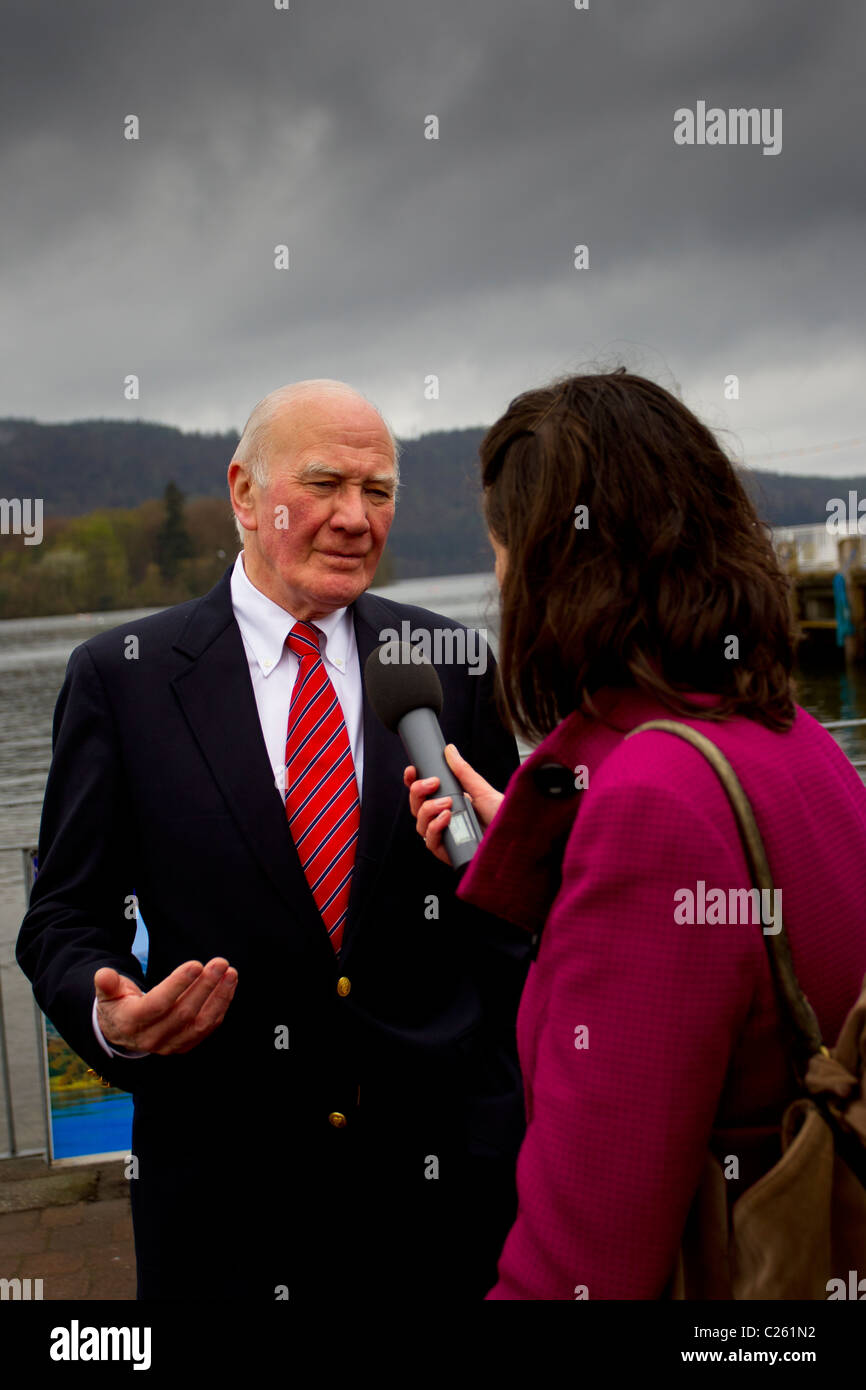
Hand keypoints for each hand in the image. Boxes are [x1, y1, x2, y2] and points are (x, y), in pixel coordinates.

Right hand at [94, 958, 237, 1055]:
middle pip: (184, 1013)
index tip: (196, 964)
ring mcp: (171, 1045)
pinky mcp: (185, 1045)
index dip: (177, 985)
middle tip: (220, 963)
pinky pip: (207, 1028)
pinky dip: (221, 1006)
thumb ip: (107, 984)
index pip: (157, 1004)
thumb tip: (104, 974)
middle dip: (205, 986)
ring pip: (200, 1023)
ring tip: (230, 973)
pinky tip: (228, 985)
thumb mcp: (107, 994)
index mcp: (131, 1022)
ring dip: (219, 997)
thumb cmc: (117, 1005)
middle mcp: (152, 1038)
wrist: (123, 1032)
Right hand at [404, 743, 503, 865]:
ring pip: (419, 823)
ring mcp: (442, 836)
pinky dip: (434, 827)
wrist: (513, 838)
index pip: (421, 793)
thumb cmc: (499, 817)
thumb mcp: (481, 791)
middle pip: (416, 806)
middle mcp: (441, 819)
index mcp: (447, 802)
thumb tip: (450, 750)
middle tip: (433, 783)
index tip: (412, 770)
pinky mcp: (446, 852)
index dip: (412, 781)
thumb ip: (463, 772)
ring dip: (428, 809)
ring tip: (447, 803)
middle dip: (418, 791)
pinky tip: (446, 818)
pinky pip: (429, 840)